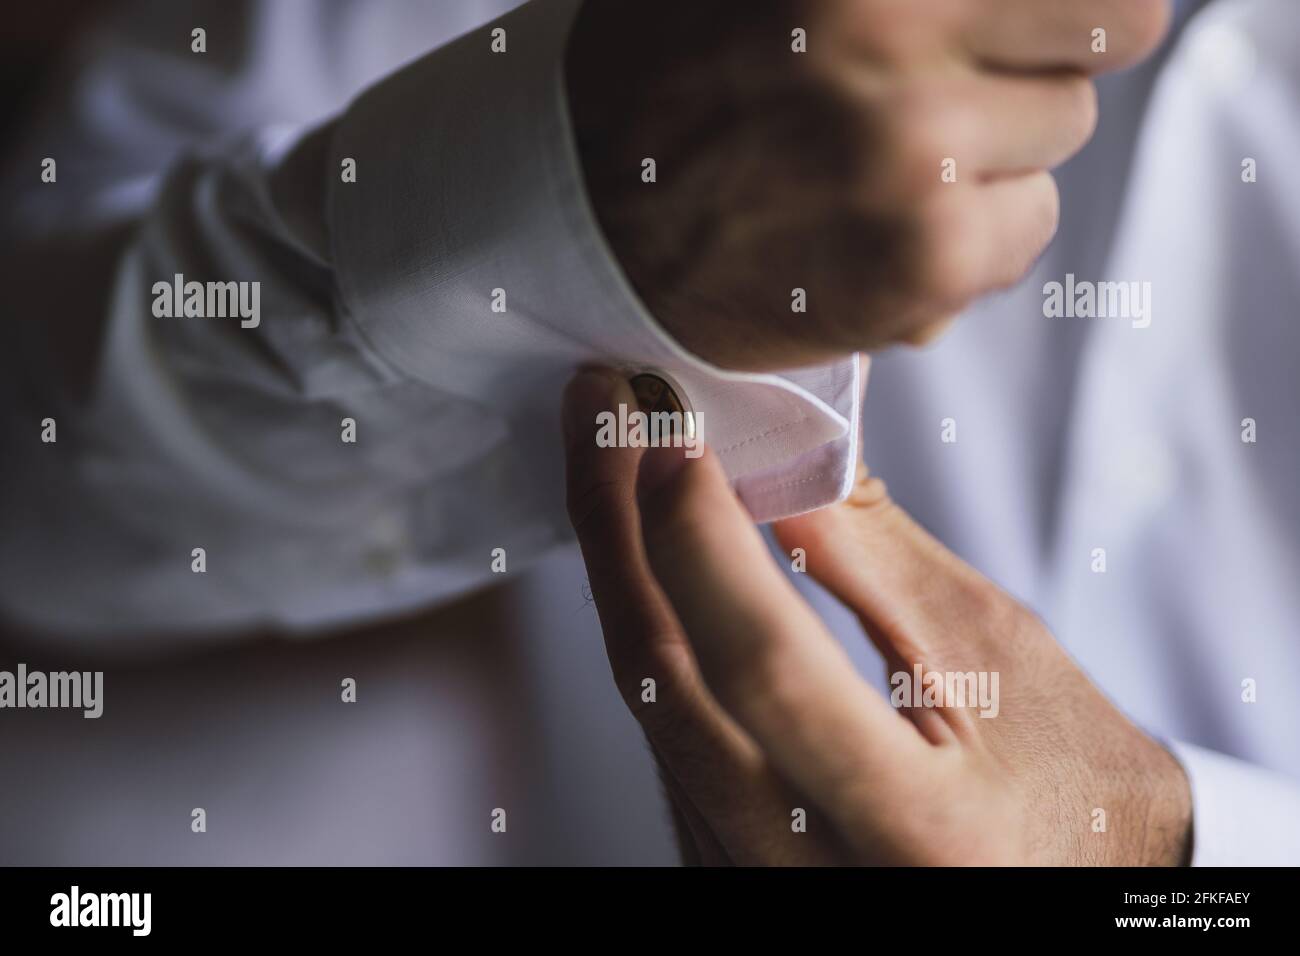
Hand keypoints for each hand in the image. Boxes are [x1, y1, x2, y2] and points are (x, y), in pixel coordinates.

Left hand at [562, 368, 1192, 864]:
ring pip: (648, 704)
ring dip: (618, 566)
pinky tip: (637, 548)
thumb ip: (872, 557)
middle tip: (602, 415)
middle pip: (667, 686)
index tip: (671, 432)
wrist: (1083, 869)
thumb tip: (768, 455)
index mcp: (915, 829)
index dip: (702, 540)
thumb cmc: (1071, 773)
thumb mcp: (995, 652)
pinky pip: (659, 727)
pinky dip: (646, 622)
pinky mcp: (723, 861)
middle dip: (617, 529)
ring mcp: (751, 879)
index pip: (767, 671)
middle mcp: (813, 873)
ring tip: (612, 458)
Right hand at [565, 0, 1172, 369]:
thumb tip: (1000, 2)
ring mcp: (914, 165)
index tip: (1018, 23)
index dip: (1060, 3)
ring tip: (890, 159)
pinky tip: (886, 225)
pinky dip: (973, 234)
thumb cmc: (663, 73)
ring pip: (1058, 142)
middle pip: (1099, 45)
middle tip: (939, 81)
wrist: (574, 222)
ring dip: (995, 148)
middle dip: (1028, 59)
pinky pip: (1024, 234)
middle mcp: (898, 48)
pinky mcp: (916, 269)